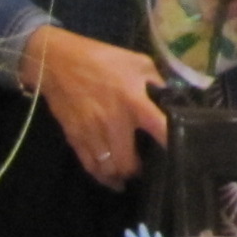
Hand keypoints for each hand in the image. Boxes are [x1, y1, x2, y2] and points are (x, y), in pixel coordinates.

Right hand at [23, 26, 169, 187]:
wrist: (56, 61)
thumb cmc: (100, 58)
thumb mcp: (136, 61)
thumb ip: (156, 80)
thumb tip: (171, 96)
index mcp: (134, 101)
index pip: (160, 129)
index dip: (173, 144)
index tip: (180, 153)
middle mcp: (114, 122)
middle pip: (128, 162)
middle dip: (138, 170)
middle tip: (144, 168)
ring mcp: (92, 132)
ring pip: (108, 169)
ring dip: (120, 176)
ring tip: (127, 175)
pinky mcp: (75, 137)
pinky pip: (90, 165)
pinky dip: (101, 176)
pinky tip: (109, 178)